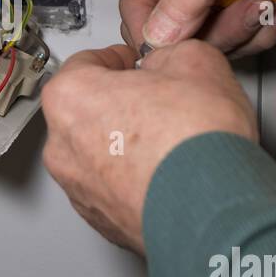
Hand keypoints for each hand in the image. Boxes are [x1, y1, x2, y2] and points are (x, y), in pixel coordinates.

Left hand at [41, 40, 257, 252]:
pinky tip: (168, 174)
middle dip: (119, 105)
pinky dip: (133, 181)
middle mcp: (62, 146)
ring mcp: (78, 189)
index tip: (134, 63)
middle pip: (86, 112)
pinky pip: (112, 190)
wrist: (213, 211)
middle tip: (157, 102)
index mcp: (70, 97)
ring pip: (97, 155)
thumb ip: (168, 54)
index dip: (118, 59)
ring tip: (169, 142)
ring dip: (124, 146)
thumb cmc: (196, 143)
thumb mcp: (195, 61)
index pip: (85, 63)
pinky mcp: (100, 222)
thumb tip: (169, 63)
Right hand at [119, 0, 275, 56]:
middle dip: (217, 26)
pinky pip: (239, 38)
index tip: (173, 47)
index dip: (151, 28)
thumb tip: (159, 29)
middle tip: (248, 6)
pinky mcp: (237, 5)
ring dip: (246, 26)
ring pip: (209, 38)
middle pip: (174, 27)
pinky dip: (264, 28)